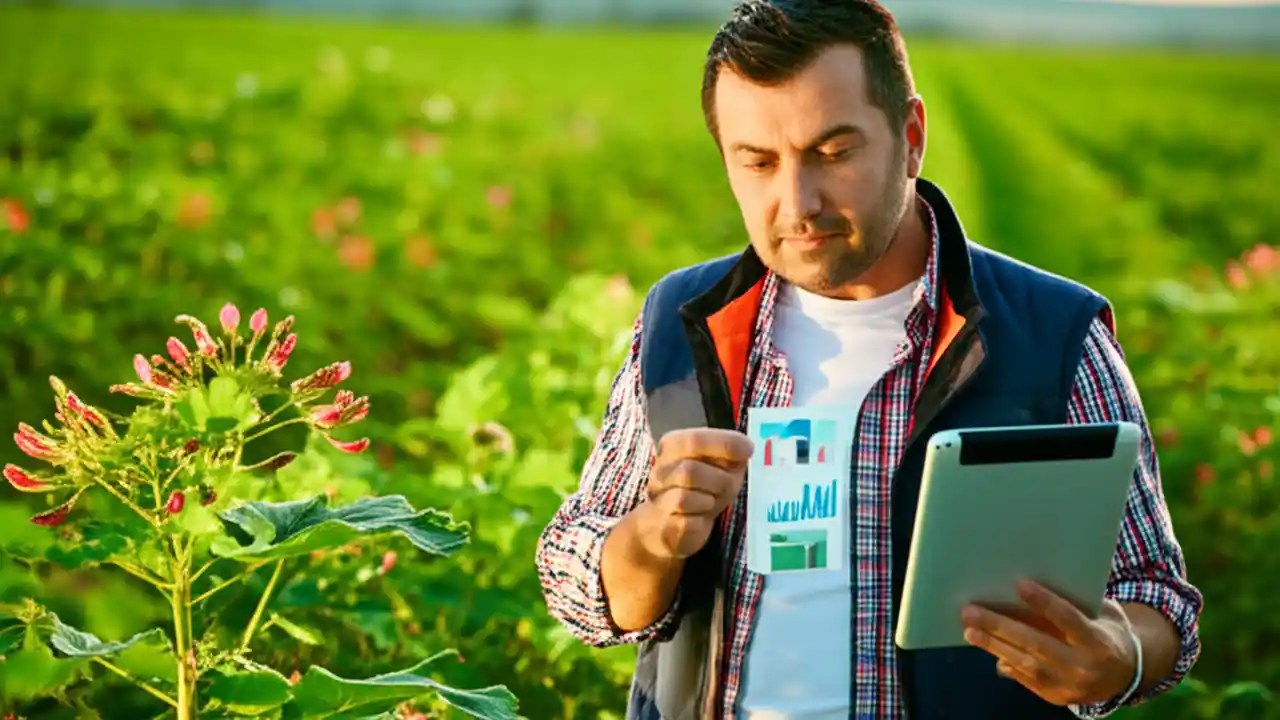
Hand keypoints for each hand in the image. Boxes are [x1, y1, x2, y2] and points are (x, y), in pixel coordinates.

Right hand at [637, 428, 753, 559]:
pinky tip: (700, 518)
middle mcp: (659, 470)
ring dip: (708, 501)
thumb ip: (731, 454)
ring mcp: (658, 499)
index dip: (723, 444)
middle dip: (718, 480)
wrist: (670, 526)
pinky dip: (701, 522)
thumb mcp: (720, 467)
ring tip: (711, 502)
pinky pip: (687, 523)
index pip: (694, 440)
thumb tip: (745, 447)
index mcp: (673, 446)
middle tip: (727, 486)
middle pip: (689, 471)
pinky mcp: (663, 527)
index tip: (747, 450)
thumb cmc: (700, 491)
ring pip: (684, 498)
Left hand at [960, 580, 1139, 706]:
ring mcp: (1070, 686)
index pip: (1068, 619)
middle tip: (970, 611)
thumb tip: (1032, 587)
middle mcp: (1084, 667)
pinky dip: (1006, 663)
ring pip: (1027, 664)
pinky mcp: (1058, 698)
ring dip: (994, 646)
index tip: (1018, 583)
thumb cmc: (1107, 630)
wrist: (1128, 674)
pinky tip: (986, 647)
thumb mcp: (1103, 612)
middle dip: (1001, 627)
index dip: (1044, 602)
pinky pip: (1027, 680)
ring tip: (970, 631)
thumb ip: (1076, 601)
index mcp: (1099, 642)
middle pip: (1037, 644)